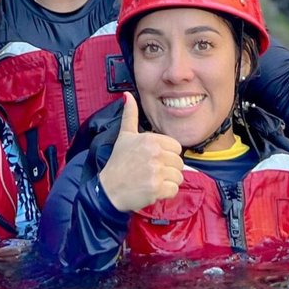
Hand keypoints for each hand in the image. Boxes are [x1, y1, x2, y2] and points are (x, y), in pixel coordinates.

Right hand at [97, 94, 184, 212]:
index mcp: (150, 140)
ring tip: (153, 180)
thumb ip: (130, 115)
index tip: (155, 159)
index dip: (168, 155)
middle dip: (169, 169)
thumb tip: (127, 96)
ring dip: (168, 182)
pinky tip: (154, 190)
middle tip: (153, 172)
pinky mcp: (157, 188)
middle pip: (179, 163)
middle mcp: (155, 154)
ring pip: (178, 177)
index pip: (176, 147)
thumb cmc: (118, 163)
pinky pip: (174, 190)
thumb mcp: (124, 136)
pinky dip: (167, 193)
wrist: (109, 189)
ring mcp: (156, 171)